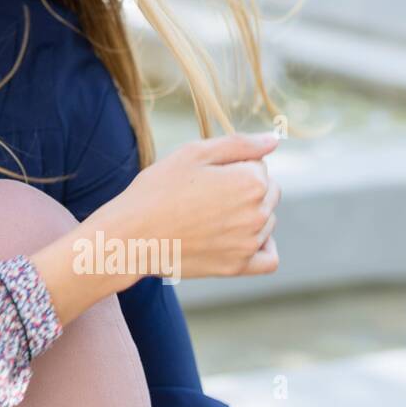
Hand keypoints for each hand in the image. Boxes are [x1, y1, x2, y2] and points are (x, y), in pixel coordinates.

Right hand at [98, 131, 281, 279]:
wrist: (131, 235)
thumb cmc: (157, 190)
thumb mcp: (193, 153)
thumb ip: (239, 144)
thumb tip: (274, 140)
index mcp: (251, 181)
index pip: (259, 166)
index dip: (231, 166)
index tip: (204, 175)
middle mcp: (258, 214)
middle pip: (267, 193)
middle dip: (244, 188)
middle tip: (205, 194)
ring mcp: (249, 243)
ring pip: (266, 222)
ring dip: (248, 216)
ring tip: (209, 216)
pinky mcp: (238, 266)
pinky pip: (269, 259)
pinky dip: (262, 248)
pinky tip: (240, 239)